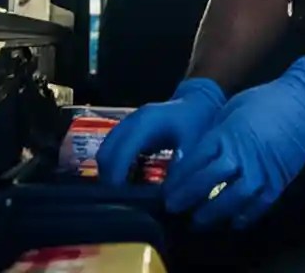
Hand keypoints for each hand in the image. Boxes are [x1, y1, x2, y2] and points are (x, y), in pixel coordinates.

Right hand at [95, 78, 225, 186]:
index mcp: (144, 124)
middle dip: (108, 178)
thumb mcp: (194, 143)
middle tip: (119, 202)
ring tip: (122, 196)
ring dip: (109, 173)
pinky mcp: (128, 131)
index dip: (116, 176)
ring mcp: (127, 125)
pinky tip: (127, 183)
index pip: (120, 151)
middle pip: (106, 153)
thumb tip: (168, 192)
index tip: (119, 199)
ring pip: (106, 152)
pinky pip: (113, 150)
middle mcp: (130, 122)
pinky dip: (115, 167)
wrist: (198, 102)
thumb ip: (181, 165)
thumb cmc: (197, 121)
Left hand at [161, 50, 304, 229]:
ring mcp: (262, 169)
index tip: (166, 191)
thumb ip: (215, 135)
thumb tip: (196, 155)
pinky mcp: (279, 180)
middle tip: (173, 209)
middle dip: (188, 197)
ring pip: (233, 199)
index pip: (195, 162)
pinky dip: (245, 216)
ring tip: (199, 221)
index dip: (178, 180)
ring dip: (213, 212)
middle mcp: (242, 154)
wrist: (304, 101)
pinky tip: (233, 222)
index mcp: (226, 134)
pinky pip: (259, 204)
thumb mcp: (230, 111)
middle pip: (208, 182)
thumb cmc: (263, 100)